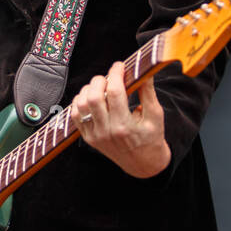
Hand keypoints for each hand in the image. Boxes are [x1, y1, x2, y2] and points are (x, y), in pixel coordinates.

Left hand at [70, 61, 170, 178]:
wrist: (143, 165)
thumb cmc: (151, 139)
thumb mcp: (155, 116)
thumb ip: (148, 92)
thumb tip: (144, 71)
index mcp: (125, 126)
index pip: (115, 92)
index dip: (116, 73)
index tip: (120, 66)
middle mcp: (107, 131)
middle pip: (94, 96)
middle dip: (101, 80)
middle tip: (110, 77)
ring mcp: (95, 135)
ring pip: (81, 104)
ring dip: (88, 90)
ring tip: (100, 86)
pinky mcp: (88, 138)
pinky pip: (75, 115)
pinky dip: (79, 102)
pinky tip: (91, 97)